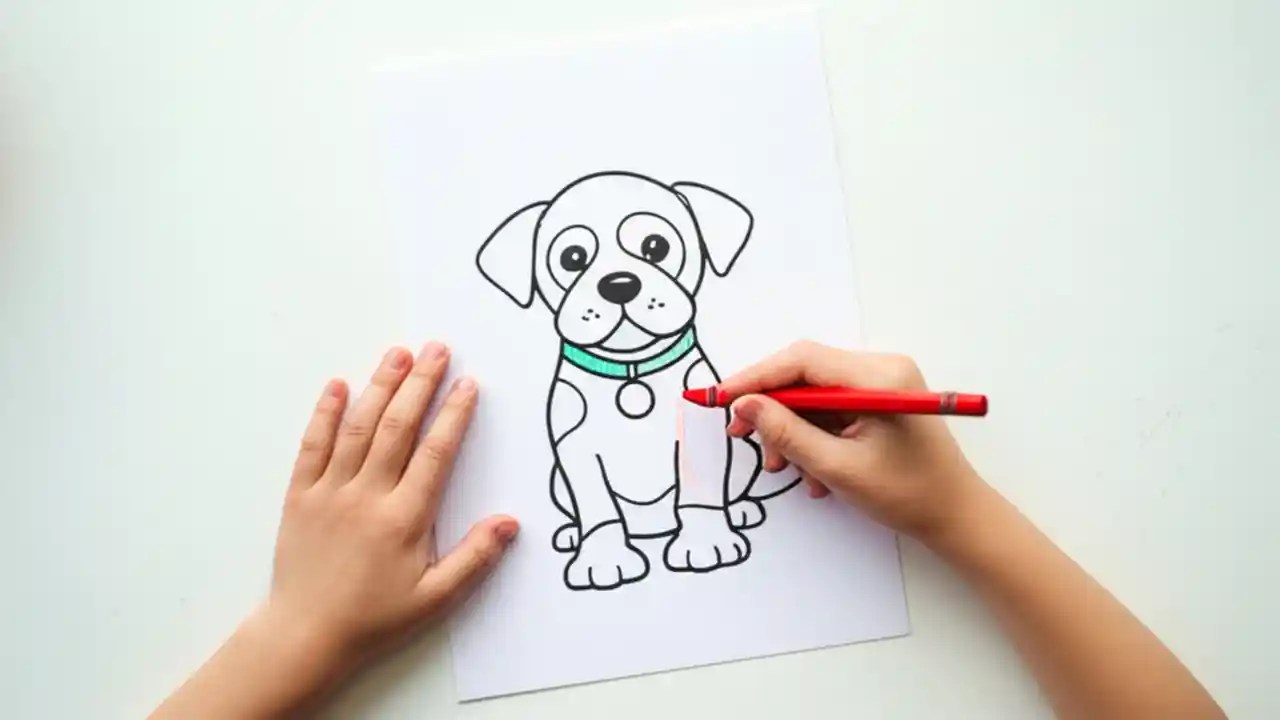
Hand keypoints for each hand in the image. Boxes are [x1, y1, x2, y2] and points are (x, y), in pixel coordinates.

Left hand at [263, 343, 517, 675]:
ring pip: (358, 427)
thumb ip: (474, 558)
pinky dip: (325, 413)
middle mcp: (367, 496)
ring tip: (398, 354)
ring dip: (379, 386)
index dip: (454, 415)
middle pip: (397, 426)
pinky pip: (312, 446)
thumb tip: (509, 523)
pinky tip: (337, 385)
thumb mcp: (434, 598)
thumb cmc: (373, 619)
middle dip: (420, 384)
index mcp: (404, 518)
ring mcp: (329, 492)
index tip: (468, 384)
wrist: (304, 635)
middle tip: (437, 348)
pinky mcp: (299, 496)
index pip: (435, 453)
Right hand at [721, 341, 985, 542]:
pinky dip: (813, 438)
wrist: (956, 516)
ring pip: (813, 396)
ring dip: (791, 432)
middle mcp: (881, 370)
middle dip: (771, 409)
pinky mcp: (878, 402)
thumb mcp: (838, 467)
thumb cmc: (908, 494)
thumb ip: (788, 434)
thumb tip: (745, 406)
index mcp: (879, 377)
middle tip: (740, 438)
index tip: (720, 398)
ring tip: (785, 470)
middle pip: (804, 375)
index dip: (756, 378)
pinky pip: (830, 411)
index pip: (802, 360)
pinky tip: (814, 474)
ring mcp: (881, 385)